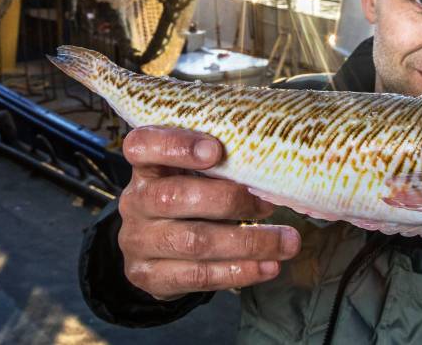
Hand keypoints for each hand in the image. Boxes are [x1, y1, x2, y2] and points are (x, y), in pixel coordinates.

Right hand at [117, 126, 301, 300]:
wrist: (154, 251)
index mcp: (145, 166)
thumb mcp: (191, 174)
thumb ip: (218, 164)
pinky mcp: (149, 276)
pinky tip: (267, 267)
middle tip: (269, 204)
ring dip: (248, 242)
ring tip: (286, 242)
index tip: (216, 148)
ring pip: (194, 241)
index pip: (142, 146)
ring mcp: (138, 241)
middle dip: (231, 200)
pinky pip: (197, 275)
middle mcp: (134, 201)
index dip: (175, 145)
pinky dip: (239, 272)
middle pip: (174, 197)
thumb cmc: (186, 199)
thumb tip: (272, 164)